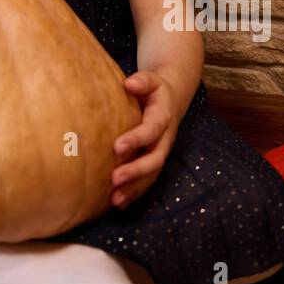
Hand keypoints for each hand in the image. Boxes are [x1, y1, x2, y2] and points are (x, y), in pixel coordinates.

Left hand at [110, 70, 178, 209]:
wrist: (169, 100)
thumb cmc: (153, 89)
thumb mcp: (151, 80)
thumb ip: (142, 81)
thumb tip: (129, 83)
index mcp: (163, 117)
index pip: (151, 130)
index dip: (137, 139)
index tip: (117, 146)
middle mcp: (165, 139)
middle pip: (154, 159)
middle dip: (136, 171)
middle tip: (114, 178)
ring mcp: (160, 153)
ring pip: (151, 175)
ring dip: (134, 189)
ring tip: (115, 199)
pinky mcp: (154, 162)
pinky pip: (147, 181)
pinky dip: (134, 193)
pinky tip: (118, 204)